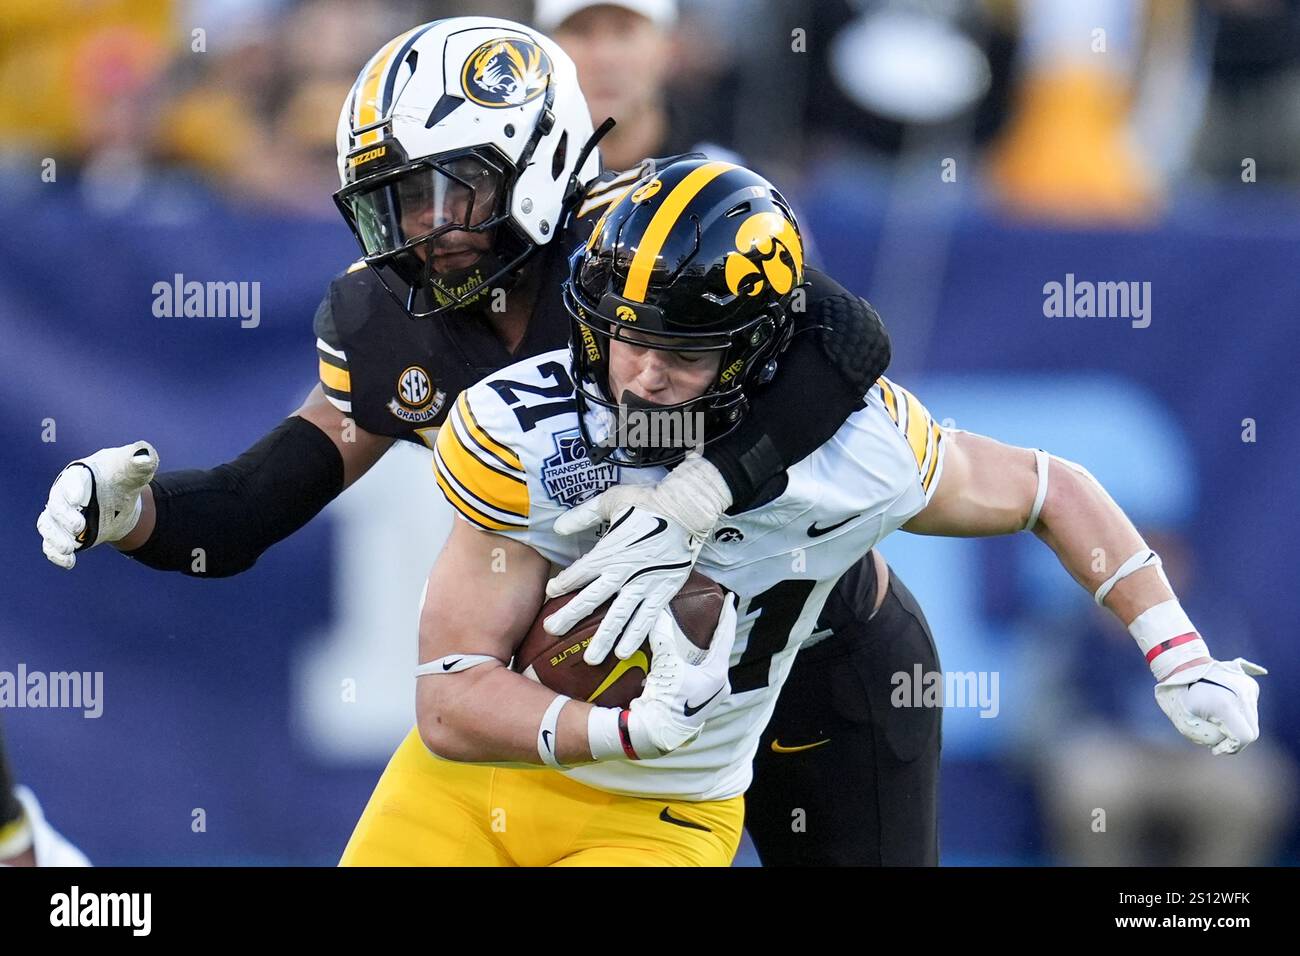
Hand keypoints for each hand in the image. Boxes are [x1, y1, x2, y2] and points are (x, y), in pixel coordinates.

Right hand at [37, 441, 158, 568]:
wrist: (119, 499)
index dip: (72, 489)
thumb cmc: (121, 478)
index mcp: (80, 474)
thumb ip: (138, 462)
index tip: (78, 499)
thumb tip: (144, 456)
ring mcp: (61, 515)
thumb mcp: (132, 469)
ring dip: (56, 538)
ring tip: (69, 549)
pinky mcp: (63, 533)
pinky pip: (51, 544)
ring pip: (48, 525)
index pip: (72, 480)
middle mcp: (64, 494)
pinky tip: (69, 562)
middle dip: (64, 516)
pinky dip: (56, 554)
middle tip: (78, 527)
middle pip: (56, 504)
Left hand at [544, 455, 731, 664]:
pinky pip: (646, 619)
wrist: (687, 510)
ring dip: (603, 639)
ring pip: (618, 618)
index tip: (550, 594)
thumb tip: (558, 527)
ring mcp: (643, 586)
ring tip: (591, 658)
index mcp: (607, 551)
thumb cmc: (649, 503)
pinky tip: (624, 653)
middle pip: (590, 600)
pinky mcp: (662, 592)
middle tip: (552, 630)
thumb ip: (583, 515)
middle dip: (569, 617)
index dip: (562, 584)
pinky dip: (634, 636)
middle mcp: (622, 573)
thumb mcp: (612, 501)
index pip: (577, 573)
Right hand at [625, 594, 736, 757]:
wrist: (654, 733)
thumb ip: (663, 636)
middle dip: (715, 629)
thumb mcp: (666, 664)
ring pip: (708, 661)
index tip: (730, 598)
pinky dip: (692, 659)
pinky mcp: (696, 698)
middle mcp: (718, 684)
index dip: (727, 615)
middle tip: (713, 609)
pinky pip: (699, 671)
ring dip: (702, 645)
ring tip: (699, 627)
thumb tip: (659, 613)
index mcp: (718, 674)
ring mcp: (708, 694)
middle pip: (718, 649)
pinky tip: (685, 650)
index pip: (725, 636)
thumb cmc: (666, 700)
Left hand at [1154, 657, 1266, 754]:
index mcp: (1225, 704)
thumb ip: (1210, 738)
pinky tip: (1223, 709)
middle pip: (1252, 731)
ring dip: (1238, 726)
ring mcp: (1249, 688)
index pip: (1245, 736)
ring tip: (1216, 719)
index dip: (1232, 748)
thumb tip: (1229, 746)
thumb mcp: (1186, 723)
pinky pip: (1251, 710)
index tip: (1216, 749)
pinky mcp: (1251, 685)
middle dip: (1235, 739)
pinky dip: (1240, 716)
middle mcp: (1242, 695)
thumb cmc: (1180, 696)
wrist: (1183, 667)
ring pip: (1253, 721)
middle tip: (1214, 735)